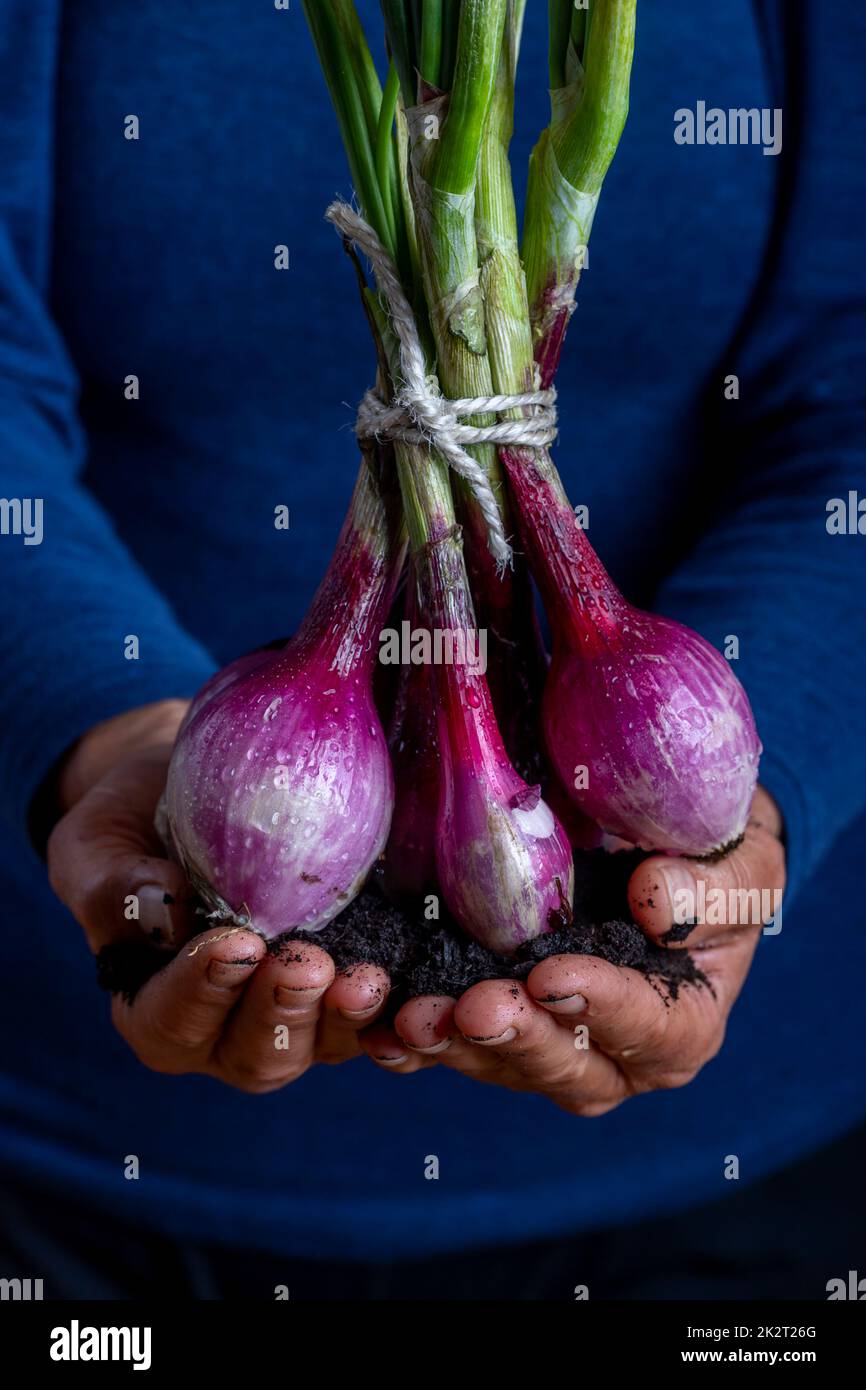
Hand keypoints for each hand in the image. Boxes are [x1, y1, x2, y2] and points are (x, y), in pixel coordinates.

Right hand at [47, 700, 390, 1090]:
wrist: (204, 791)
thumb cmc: (136, 820)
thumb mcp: (99, 843)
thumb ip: (114, 887)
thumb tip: (166, 911)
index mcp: (152, 1007)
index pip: (171, 1021)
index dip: (202, 991)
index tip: (236, 943)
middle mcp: (224, 1031)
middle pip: (257, 1054)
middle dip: (282, 1011)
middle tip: (308, 962)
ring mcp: (294, 1019)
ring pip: (323, 1046)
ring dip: (346, 1018)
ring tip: (366, 977)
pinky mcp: (347, 991)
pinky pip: (379, 1018)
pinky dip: (399, 1010)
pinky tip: (421, 986)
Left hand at [360, 788, 785, 1111]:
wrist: (662, 852)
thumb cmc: (712, 863)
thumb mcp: (737, 867)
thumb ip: (713, 890)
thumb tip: (657, 902)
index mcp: (682, 1025)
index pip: (648, 1028)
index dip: (601, 1008)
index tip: (553, 975)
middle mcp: (614, 1056)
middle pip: (567, 1068)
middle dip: (516, 1038)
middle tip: (474, 1006)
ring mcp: (548, 1047)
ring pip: (499, 1064)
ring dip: (451, 1044)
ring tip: (411, 1017)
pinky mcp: (493, 1028)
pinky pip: (450, 1044)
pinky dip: (410, 1038)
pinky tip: (373, 1021)